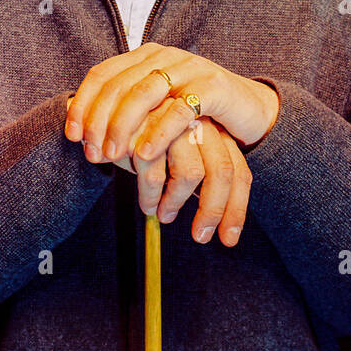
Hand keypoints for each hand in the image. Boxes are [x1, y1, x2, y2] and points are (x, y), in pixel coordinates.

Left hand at [64, 43, 277, 166]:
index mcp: (145, 56)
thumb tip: (77, 128)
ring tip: (113, 156)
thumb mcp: (154, 108)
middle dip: (99, 122)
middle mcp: (164, 57)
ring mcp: (189, 68)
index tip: (72, 136)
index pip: (102, 74)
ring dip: (123, 127)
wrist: (246, 108)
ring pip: (144, 93)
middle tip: (92, 154)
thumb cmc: (193, 113)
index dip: (83, 104)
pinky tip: (145, 153)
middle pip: (118, 85)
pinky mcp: (212, 87)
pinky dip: (158, 132)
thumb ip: (122, 110)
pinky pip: (179, 109)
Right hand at [115, 116, 251, 245]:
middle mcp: (201, 125)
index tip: (229, 239)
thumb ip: (199, 175)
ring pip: (191, 174)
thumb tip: (213, 216)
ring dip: (176, 203)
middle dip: (212, 211)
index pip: (238, 172)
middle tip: (200, 236)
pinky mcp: (147, 130)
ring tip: (164, 215)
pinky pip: (155, 175)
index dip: (236, 209)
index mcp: (217, 133)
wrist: (112, 111)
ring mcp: (175, 125)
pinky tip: (147, 205)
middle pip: (222, 173)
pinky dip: (151, 197)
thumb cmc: (149, 139)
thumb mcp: (180, 155)